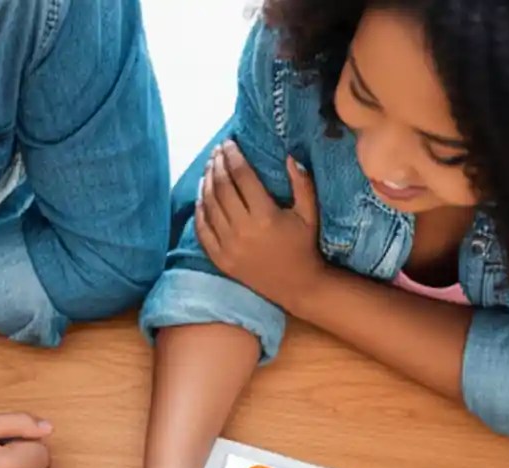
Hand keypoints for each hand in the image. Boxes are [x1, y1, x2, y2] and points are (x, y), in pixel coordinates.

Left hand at [196, 141, 324, 311]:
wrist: (296, 285)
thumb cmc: (303, 245)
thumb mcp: (309, 213)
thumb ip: (302, 183)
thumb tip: (289, 156)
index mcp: (265, 215)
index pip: (242, 176)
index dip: (233, 156)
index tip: (229, 142)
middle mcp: (243, 229)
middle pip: (221, 187)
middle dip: (217, 164)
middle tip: (216, 151)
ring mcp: (228, 246)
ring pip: (209, 206)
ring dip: (206, 182)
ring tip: (208, 167)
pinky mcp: (220, 259)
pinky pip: (202, 230)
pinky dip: (199, 210)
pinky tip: (201, 195)